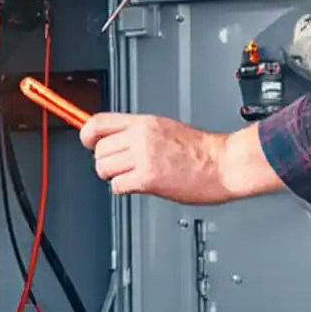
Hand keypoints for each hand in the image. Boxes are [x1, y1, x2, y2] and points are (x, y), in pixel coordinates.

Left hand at [80, 114, 282, 204]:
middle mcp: (141, 137)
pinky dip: (123, 189)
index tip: (89, 143)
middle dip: (104, 162)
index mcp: (144, 122)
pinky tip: (137, 186)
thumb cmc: (201, 150)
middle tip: (118, 167)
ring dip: (112, 176)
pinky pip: (118, 186)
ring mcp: (144, 157)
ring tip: (128, 177)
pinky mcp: (149, 178)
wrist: (223, 163)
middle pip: (98, 149)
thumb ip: (139, 133)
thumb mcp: (165, 128)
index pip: (98, 122)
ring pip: (103, 168)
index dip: (87, 135)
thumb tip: (117, 140)